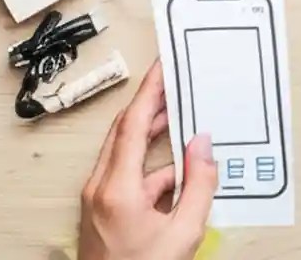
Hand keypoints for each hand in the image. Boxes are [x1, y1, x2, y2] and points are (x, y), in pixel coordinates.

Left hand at [78, 61, 217, 259]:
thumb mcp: (184, 232)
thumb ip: (199, 185)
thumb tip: (203, 148)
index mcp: (117, 189)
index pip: (133, 125)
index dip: (150, 92)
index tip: (162, 68)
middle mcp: (100, 188)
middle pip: (124, 131)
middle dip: (151, 106)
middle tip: (173, 85)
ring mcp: (97, 198)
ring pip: (125, 152)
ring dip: (151, 135)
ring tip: (180, 121)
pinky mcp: (101, 209)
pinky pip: (126, 173)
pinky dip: (152, 166)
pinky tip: (177, 172)